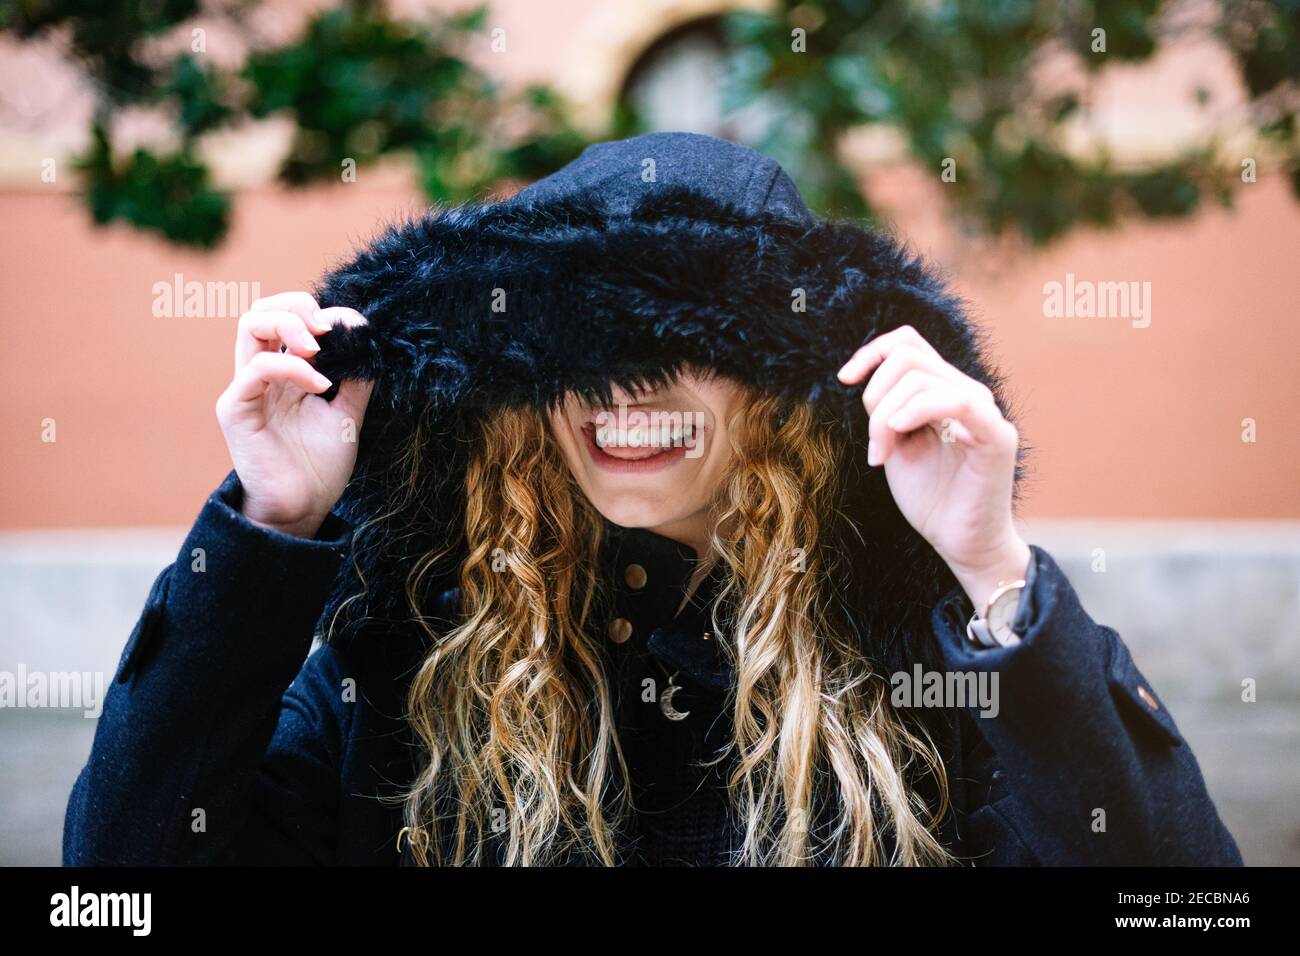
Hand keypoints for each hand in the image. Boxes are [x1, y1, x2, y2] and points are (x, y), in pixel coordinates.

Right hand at [215, 291, 372, 538]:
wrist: (304, 508)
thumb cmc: (320, 465)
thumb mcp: (348, 412)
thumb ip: (356, 376)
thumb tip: (366, 334)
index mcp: (284, 371)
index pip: (288, 318)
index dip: (320, 313)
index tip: (354, 329)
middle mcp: (261, 374)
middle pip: (261, 310)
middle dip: (297, 306)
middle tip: (328, 329)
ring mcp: (246, 388)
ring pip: (250, 324)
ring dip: (290, 324)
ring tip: (320, 347)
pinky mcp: (235, 408)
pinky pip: (257, 368)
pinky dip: (292, 366)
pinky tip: (320, 386)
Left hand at [837, 325, 1029, 608]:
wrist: (961, 543)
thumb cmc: (931, 498)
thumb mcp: (896, 444)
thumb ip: (887, 409)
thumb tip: (866, 377)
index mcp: (944, 391)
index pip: (908, 343)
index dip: (872, 352)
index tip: (845, 379)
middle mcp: (967, 393)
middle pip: (907, 357)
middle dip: (875, 396)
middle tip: (875, 445)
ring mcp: (983, 411)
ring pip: (920, 378)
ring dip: (885, 418)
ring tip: (883, 456)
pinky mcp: (996, 435)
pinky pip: (957, 400)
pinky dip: (918, 409)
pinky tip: (900, 432)